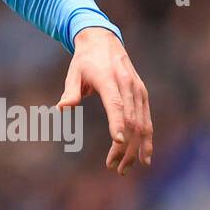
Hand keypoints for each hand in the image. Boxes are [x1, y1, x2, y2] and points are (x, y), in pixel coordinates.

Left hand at [57, 27, 151, 175]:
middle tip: (113, 168)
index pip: (116, 104)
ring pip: (143, 124)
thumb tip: (61, 108)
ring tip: (125, 168)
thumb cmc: (85, 60)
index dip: (118, 123)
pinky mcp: (143, 94)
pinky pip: (147, 120)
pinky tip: (144, 157)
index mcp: (110, 80)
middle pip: (131, 120)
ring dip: (137, 148)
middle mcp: (128, 85)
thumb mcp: (73, 72)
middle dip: (125, 147)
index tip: (118, 142)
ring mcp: (138, 90)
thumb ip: (70, 91)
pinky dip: (147, 139)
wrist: (104, 40)